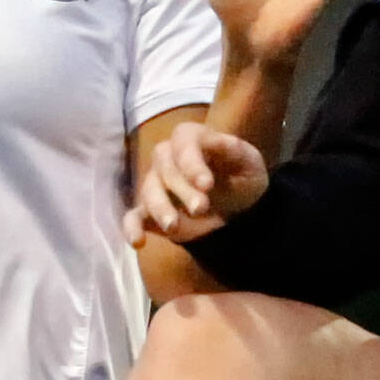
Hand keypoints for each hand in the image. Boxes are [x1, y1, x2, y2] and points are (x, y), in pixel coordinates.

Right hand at [124, 121, 268, 246]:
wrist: (240, 203)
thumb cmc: (242, 174)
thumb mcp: (247, 158)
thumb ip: (232, 148)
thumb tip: (215, 142)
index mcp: (189, 138)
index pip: (183, 144)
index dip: (192, 164)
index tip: (207, 185)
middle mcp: (166, 157)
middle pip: (165, 170)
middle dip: (181, 190)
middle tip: (201, 209)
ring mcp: (155, 184)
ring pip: (149, 193)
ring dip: (160, 209)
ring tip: (173, 226)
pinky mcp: (150, 211)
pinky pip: (133, 217)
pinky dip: (132, 228)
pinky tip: (138, 241)